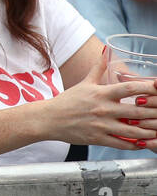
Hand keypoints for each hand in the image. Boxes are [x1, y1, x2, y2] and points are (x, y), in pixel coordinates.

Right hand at [41, 50, 156, 149]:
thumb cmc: (67, 101)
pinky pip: (122, 143)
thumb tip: (105, 51)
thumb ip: (98, 69)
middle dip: (154, 113)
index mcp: (101, 93)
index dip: (148, 88)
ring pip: (133, 131)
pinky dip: (135, 144)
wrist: (49, 119)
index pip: (130, 89)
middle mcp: (103, 109)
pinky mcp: (98, 138)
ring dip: (149, 131)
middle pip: (137, 111)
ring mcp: (102, 125)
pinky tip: (143, 142)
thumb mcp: (84, 83)